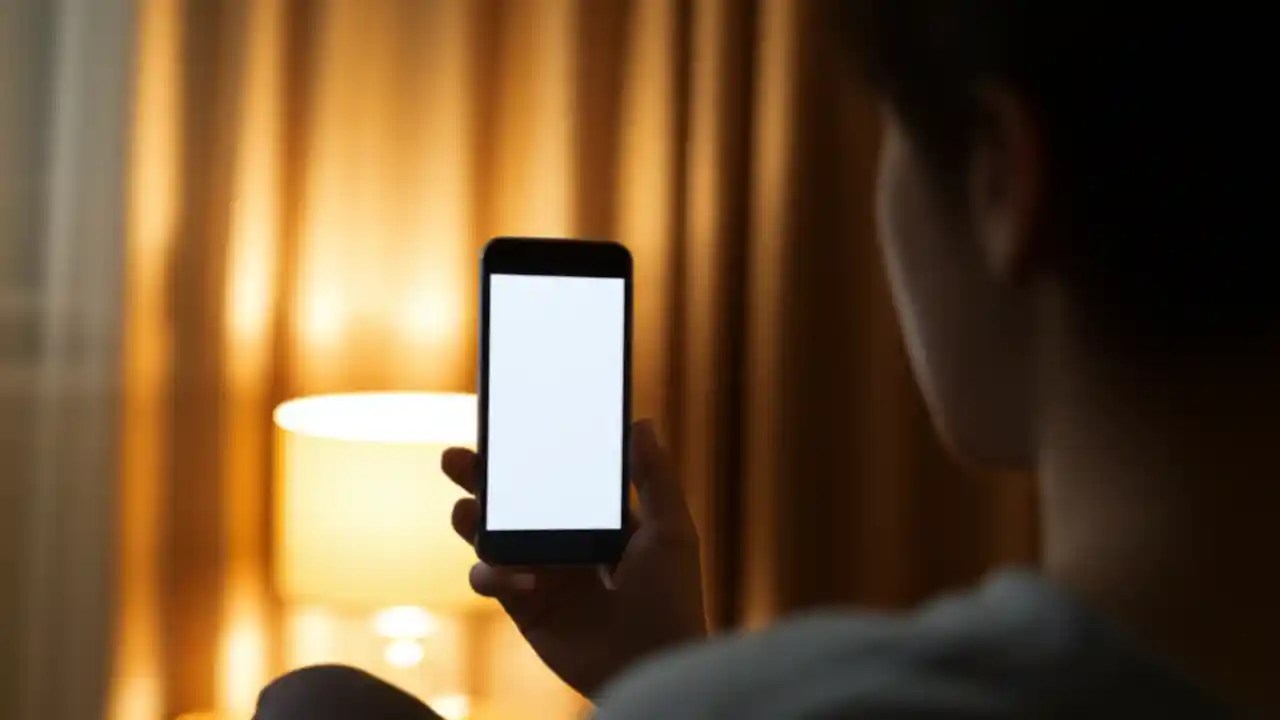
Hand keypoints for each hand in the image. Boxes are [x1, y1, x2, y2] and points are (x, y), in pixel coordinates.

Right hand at [440, 419, 706, 697]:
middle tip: (456, 458)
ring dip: (472, 522)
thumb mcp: (670, 530)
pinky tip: (523, 578)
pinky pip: (493, 582)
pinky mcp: (526, 608)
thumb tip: (640, 423)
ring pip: (491, 540)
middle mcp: (564, 543)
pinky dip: (495, 575)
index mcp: (598, 520)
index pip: (556, 478)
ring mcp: (542, 575)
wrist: (653, 664)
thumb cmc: (671, 598)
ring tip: (468, 513)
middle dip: (480, 480)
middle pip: (512, 504)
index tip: (506, 428)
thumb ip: (656, 477)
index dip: (528, 455)